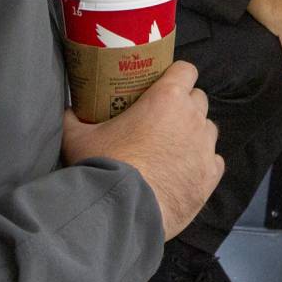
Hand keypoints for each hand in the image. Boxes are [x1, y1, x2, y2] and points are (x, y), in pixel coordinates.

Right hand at [61, 61, 221, 239]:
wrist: (122, 211)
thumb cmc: (103, 166)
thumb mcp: (78, 137)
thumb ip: (73, 118)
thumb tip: (68, 110)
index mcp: (167, 98)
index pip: (186, 70)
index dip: (176, 76)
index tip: (162, 86)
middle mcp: (193, 117)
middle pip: (198, 98)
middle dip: (184, 105)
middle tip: (161, 120)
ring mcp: (205, 147)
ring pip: (208, 129)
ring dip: (194, 133)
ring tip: (172, 148)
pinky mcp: (210, 176)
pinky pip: (214, 160)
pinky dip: (202, 163)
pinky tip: (183, 172)